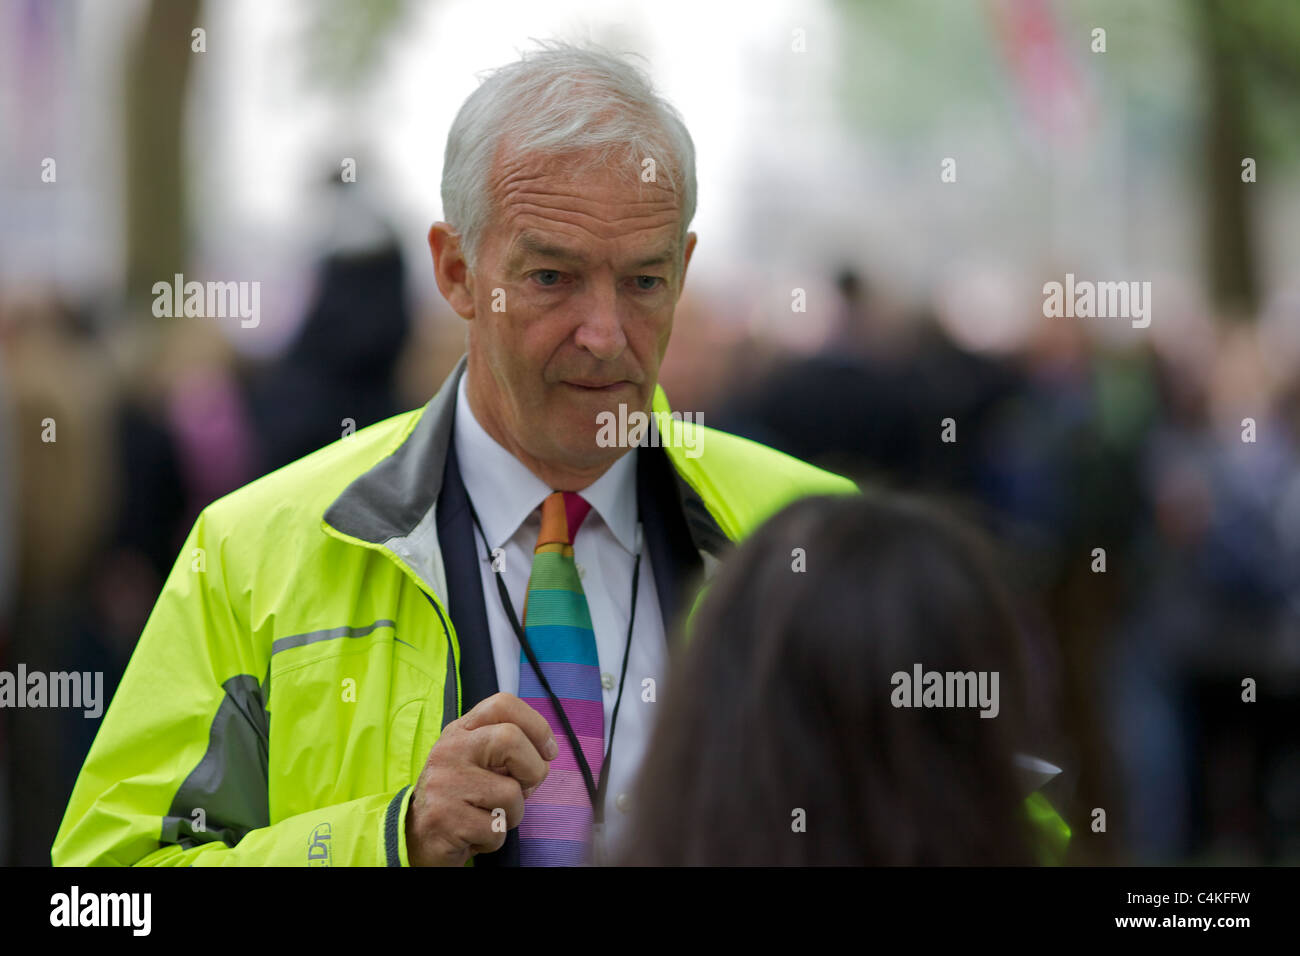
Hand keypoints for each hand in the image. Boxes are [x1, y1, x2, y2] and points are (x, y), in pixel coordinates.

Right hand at [404, 692, 557, 865]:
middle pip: (510, 739)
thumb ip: (508, 750)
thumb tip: (545, 755)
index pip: (503, 704)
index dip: (536, 724)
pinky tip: (475, 834)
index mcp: (461, 731)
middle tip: (526, 789)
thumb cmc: (462, 797)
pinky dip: (495, 838)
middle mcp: (450, 750)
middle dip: (533, 770)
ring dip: (513, 814)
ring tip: (489, 816)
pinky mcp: (445, 819)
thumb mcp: (479, 762)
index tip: (548, 751)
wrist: (416, 836)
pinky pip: (496, 829)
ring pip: (510, 793)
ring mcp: (444, 783)